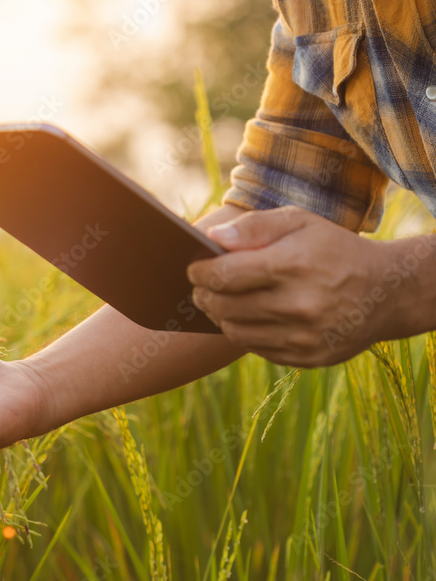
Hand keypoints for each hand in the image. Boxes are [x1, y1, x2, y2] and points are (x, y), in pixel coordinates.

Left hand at [186, 206, 399, 366]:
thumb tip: (211, 238)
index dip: (200, 272)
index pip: (224, 274)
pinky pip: (256, 347)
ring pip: (234, 331)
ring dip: (219, 316)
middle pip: (224, 305)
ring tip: (218, 301)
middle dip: (204, 294)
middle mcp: (299, 305)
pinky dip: (244, 332)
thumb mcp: (300, 222)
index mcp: (293, 265)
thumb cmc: (334, 249)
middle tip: (200, 287)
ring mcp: (303, 336)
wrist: (387, 292)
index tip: (193, 268)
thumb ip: (254, 227)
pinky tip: (246, 317)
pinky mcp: (306, 357)